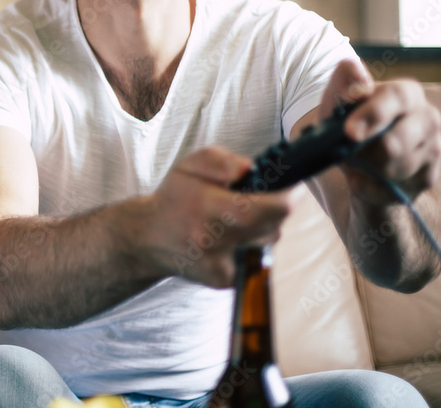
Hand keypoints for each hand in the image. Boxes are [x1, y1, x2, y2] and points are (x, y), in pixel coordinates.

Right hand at [147, 146, 304, 287]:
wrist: (149, 238)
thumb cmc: (174, 198)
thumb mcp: (190, 165)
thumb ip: (222, 161)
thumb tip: (251, 169)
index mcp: (208, 207)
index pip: (273, 208)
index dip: (290, 196)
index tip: (292, 187)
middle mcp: (215, 240)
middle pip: (276, 225)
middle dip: (273, 209)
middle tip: (256, 199)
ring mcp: (220, 264)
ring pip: (268, 243)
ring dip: (262, 229)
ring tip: (234, 219)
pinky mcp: (223, 280)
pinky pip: (255, 260)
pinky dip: (250, 247)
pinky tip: (229, 239)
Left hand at [320, 59, 440, 205]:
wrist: (355, 160)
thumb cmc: (347, 122)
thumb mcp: (336, 99)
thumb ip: (345, 82)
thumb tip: (358, 85)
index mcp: (407, 93)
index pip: (397, 97)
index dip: (373, 114)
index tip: (349, 132)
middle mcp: (428, 118)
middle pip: (396, 141)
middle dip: (363, 151)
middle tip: (344, 150)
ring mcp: (433, 149)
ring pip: (394, 168)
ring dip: (365, 168)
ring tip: (354, 160)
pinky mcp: (427, 178)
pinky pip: (390, 189)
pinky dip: (367, 186)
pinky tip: (362, 178)